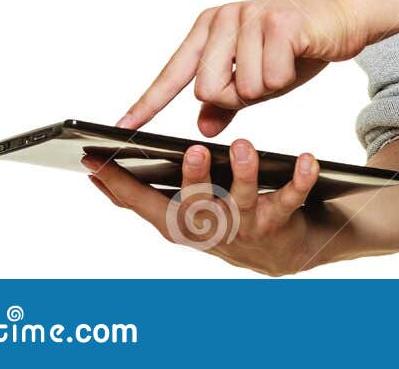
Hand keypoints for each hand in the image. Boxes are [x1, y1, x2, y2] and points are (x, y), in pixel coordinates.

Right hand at [83, 139, 328, 276]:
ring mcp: (244, 228)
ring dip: (245, 172)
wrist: (281, 253)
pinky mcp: (280, 223)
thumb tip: (93, 170)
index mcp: (179, 224)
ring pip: (243, 200)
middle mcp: (209, 229)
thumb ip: (143, 195)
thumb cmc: (223, 220)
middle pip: (195, 207)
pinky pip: (292, 199)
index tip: (91, 158)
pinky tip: (307, 159)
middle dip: (193, 179)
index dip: (115, 184)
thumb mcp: (179, 212)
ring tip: (244, 145)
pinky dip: (301, 179)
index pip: (140, 204)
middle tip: (190, 150)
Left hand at [119, 0, 397, 135]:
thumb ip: (228, 99)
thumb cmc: (303, 43)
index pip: (174, 73)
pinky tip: (300, 55)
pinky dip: (288, 79)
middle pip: (207, 89)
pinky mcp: (278, 24)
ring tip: (286, 62)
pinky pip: (272, 80)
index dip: (148, 103)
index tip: (123, 128)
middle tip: (266, 77)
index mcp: (211, 27)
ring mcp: (250, 18)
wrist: (349, 13)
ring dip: (268, 88)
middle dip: (239, 97)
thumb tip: (200, 126)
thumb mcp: (259, 75)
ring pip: (242, 89)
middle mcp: (225, 18)